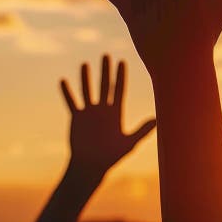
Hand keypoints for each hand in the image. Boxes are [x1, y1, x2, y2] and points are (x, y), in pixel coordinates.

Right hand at [59, 55, 155, 175]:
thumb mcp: (129, 143)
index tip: (122, 62)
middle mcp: (103, 109)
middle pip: (105, 85)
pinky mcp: (77, 118)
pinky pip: (72, 102)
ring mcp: (89, 113)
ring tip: (85, 64)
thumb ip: (142, 131)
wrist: (91, 166)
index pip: (119, 89)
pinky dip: (67, 92)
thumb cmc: (111, 157)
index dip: (121, 76)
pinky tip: (63, 81)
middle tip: (106, 55)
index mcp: (116, 112)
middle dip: (106, 71)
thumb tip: (157, 120)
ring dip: (86, 78)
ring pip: (87, 91)